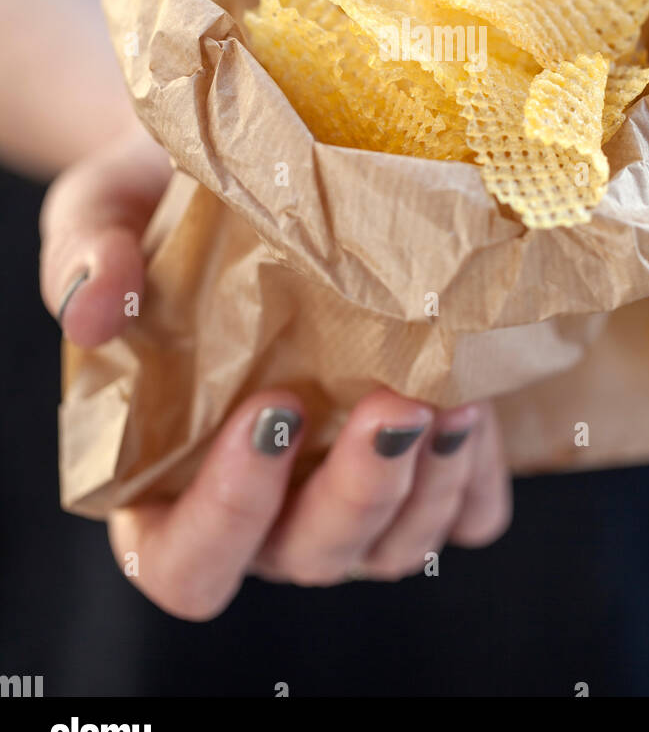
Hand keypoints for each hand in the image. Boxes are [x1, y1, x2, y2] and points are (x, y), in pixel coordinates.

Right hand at [40, 127, 510, 617]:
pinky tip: (479, 407)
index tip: (272, 410)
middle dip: (360, 491)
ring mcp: (346, 492)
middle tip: (396, 403)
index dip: (228, 514)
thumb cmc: (162, 207)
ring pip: (393, 546)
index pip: (186, 563)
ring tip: (456, 398)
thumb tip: (92, 313)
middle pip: (310, 558)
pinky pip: (464, 514)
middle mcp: (263, 504)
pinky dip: (474, 477)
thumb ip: (85, 258)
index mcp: (166, 477)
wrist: (254, 169)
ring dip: (430, 484)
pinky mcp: (421, 462)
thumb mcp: (102, 209)